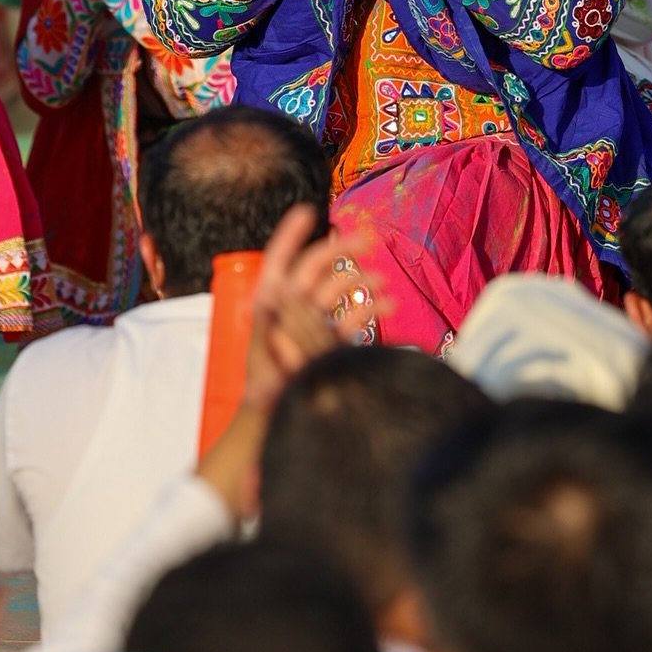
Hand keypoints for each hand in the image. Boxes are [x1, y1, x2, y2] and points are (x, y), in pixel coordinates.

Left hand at [196, 203, 376, 520]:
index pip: (279, 264)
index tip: (309, 210)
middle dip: (340, 249)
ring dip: (360, 280)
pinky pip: (348, 318)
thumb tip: (277, 297)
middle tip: (369, 236)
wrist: (271, 441)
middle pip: (314, 270)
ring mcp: (309, 328)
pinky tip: (388, 303)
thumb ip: (273, 333)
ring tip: (383, 279)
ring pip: (336, 291)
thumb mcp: (266, 366)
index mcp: (270, 312)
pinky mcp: (326, 345)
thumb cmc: (263, 407)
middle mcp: (289, 314)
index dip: (290, 235)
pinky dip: (367, 307)